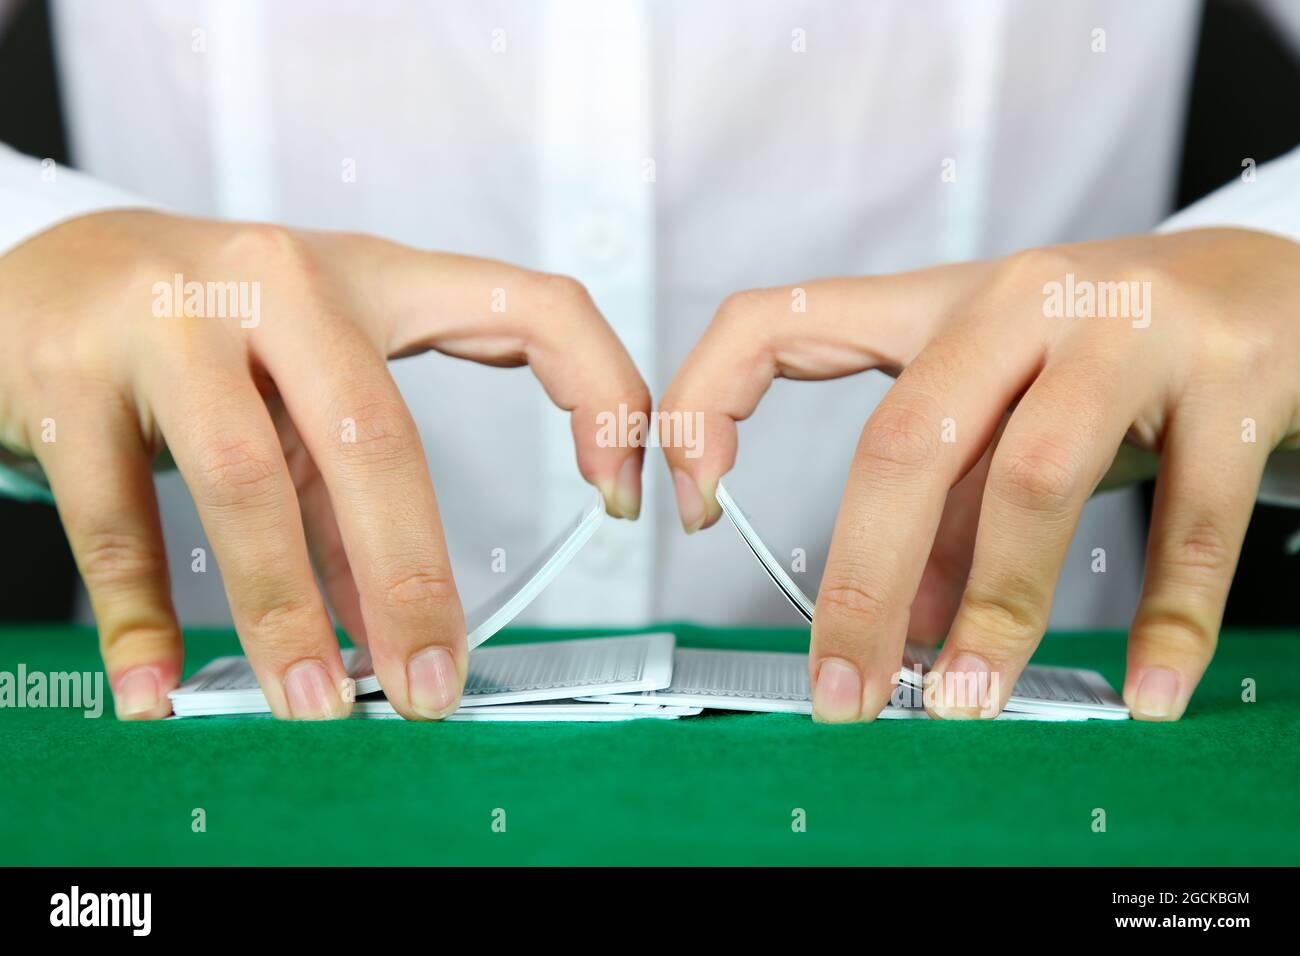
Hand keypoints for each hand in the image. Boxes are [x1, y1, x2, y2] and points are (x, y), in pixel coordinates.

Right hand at [0, 211, 647, 719]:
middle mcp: (279, 279)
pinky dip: (142, 619)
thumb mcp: (305, 389)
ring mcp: (169, 317)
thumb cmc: (212, 334)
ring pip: (246, 482)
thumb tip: (387, 620)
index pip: (531, 305)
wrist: (51, 272)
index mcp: (372, 277)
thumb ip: (353, 491)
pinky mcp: (66, 371)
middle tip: (430, 687)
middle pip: (376, 436)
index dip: (600, 394)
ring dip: (288, 612)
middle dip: (412, 577)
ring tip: (314, 705)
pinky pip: (117, 517)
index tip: (620, 499)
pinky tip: (161, 688)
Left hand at [662, 228, 1299, 720]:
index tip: (689, 509)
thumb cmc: (1106, 357)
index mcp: (939, 307)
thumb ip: (947, 510)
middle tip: (846, 691)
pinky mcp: (1234, 376)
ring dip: (994, 609)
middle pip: (904, 440)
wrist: (1271, 287)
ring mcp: (1129, 330)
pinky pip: (1188, 519)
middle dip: (861, 581)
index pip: (778, 321)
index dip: (707, 404)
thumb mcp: (1005, 416)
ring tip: (967, 703)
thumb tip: (903, 623)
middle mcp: (1020, 302)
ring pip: (1034, 477)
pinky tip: (1145, 692)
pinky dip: (1164, 618)